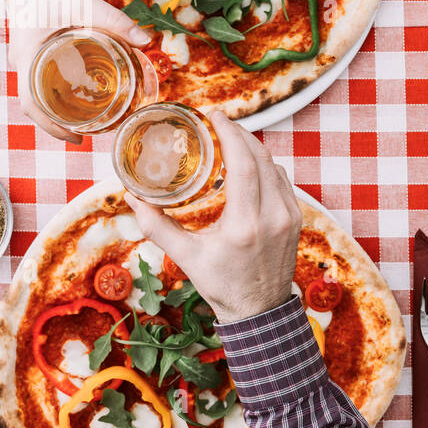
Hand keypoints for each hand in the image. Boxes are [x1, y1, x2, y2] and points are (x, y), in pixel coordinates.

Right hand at [1, 0, 153, 144]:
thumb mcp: (84, 1)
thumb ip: (115, 21)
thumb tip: (146, 41)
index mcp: (27, 55)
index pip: (30, 103)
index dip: (50, 127)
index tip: (75, 139)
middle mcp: (21, 59)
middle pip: (33, 103)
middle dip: (57, 123)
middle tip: (88, 133)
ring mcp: (24, 54)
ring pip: (35, 91)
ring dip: (57, 108)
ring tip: (87, 117)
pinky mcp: (32, 47)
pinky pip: (39, 77)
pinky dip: (56, 90)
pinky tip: (78, 91)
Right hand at [126, 111, 302, 323]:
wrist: (260, 310)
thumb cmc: (223, 285)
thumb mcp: (187, 257)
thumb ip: (156, 226)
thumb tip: (130, 197)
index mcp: (245, 225)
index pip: (244, 165)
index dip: (231, 134)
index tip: (214, 116)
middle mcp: (273, 217)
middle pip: (261, 158)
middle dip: (240, 134)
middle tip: (218, 123)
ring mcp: (290, 217)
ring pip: (275, 166)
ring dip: (253, 148)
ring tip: (230, 139)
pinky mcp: (296, 219)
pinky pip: (282, 181)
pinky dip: (265, 166)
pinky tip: (248, 163)